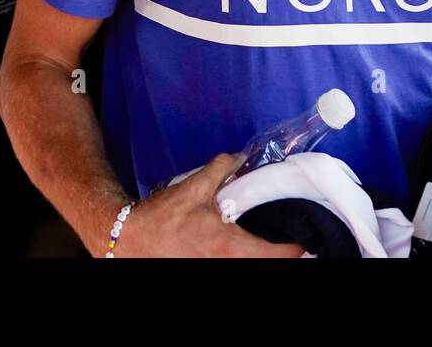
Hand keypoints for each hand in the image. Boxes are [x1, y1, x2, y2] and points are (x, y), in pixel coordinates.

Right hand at [106, 153, 306, 257]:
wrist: (127, 240)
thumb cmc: (161, 218)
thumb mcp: (194, 187)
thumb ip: (221, 168)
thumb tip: (239, 157)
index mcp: (230, 247)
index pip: (278, 255)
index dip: (296, 245)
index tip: (304, 236)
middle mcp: (226, 266)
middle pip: (267, 264)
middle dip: (279, 251)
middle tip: (286, 236)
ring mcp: (214, 273)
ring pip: (250, 266)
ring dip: (259, 254)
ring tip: (266, 241)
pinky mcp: (202, 274)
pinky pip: (233, 266)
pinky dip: (241, 257)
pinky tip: (243, 247)